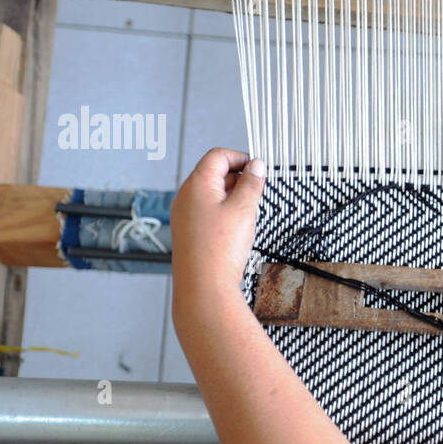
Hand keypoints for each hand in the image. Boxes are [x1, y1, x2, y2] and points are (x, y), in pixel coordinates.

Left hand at [171, 148, 264, 315]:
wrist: (204, 287)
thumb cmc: (220, 250)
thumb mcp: (244, 210)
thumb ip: (252, 183)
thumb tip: (256, 165)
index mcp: (197, 185)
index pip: (218, 156)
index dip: (240, 158)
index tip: (258, 169)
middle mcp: (185, 197)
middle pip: (213, 173)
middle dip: (238, 178)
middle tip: (258, 192)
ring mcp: (184, 215)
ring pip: (210, 194)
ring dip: (232, 196)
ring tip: (248, 214)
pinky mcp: (187, 232)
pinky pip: (206, 212)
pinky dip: (223, 212)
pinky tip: (235, 230)